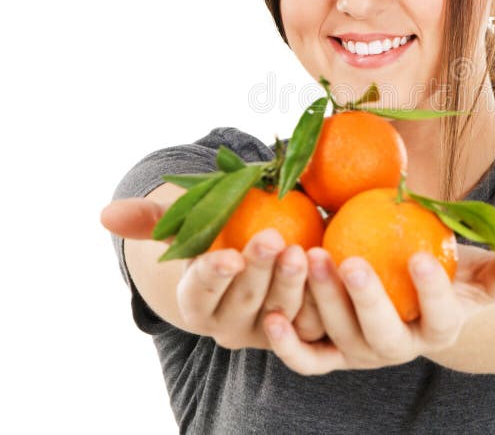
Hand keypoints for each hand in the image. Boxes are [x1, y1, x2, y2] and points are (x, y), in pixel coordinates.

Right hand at [101, 198, 324, 346]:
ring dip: (296, 286)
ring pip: (282, 314)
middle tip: (275, 239)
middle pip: (244, 303)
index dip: (211, 276)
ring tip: (308, 251)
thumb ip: (155, 219)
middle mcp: (229, 326)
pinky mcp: (303, 332)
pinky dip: (325, 300)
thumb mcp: (191, 222)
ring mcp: (268, 332)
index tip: (227, 254)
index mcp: (197, 303)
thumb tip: (106, 214)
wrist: (263, 254)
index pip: (198, 293)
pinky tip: (335, 271)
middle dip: (259, 273)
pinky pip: (316, 323)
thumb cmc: (221, 232)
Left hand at [261, 243, 494, 374]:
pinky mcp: (332, 352)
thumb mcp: (475, 267)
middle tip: (348, 259)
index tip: (420, 256)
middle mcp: (401, 349)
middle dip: (366, 300)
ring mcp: (363, 354)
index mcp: (440, 329)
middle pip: (384, 335)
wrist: (414, 302)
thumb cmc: (449, 273)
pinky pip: (310, 357)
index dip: (433, 293)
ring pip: (342, 340)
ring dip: (323, 305)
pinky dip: (290, 344)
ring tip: (308, 258)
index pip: (443, 317)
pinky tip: (271, 314)